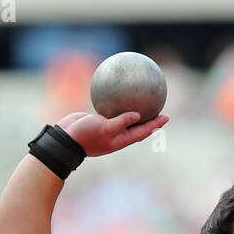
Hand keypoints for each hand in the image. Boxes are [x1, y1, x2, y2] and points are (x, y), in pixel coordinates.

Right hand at [54, 109, 168, 156]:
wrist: (66, 138)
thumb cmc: (85, 135)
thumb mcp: (105, 128)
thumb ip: (121, 122)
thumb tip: (138, 115)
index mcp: (121, 139)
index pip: (143, 132)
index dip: (155, 125)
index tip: (166, 116)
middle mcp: (117, 135)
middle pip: (138, 126)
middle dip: (150, 119)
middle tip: (160, 107)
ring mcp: (109, 128)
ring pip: (126, 118)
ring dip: (136, 112)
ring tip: (144, 100)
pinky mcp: (100, 120)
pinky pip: (113, 110)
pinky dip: (118, 104)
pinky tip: (119, 93)